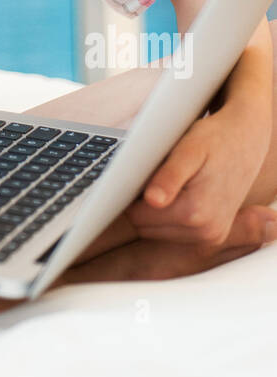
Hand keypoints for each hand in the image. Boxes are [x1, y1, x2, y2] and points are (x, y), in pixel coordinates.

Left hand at [125, 100, 273, 247]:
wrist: (247, 140)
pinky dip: (169, 217)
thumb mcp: (189, 148)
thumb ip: (169, 175)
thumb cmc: (215, 139)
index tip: (136, 174)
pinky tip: (178, 194)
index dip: (130, 195)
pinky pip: (175, 234)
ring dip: (155, 212)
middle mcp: (207, 233)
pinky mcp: (214, 237)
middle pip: (146, 228)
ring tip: (169, 183)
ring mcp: (212, 238)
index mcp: (197, 213)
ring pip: (157, 233)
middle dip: (142, 205)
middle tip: (155, 174)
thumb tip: (152, 200)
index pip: (138, 217)